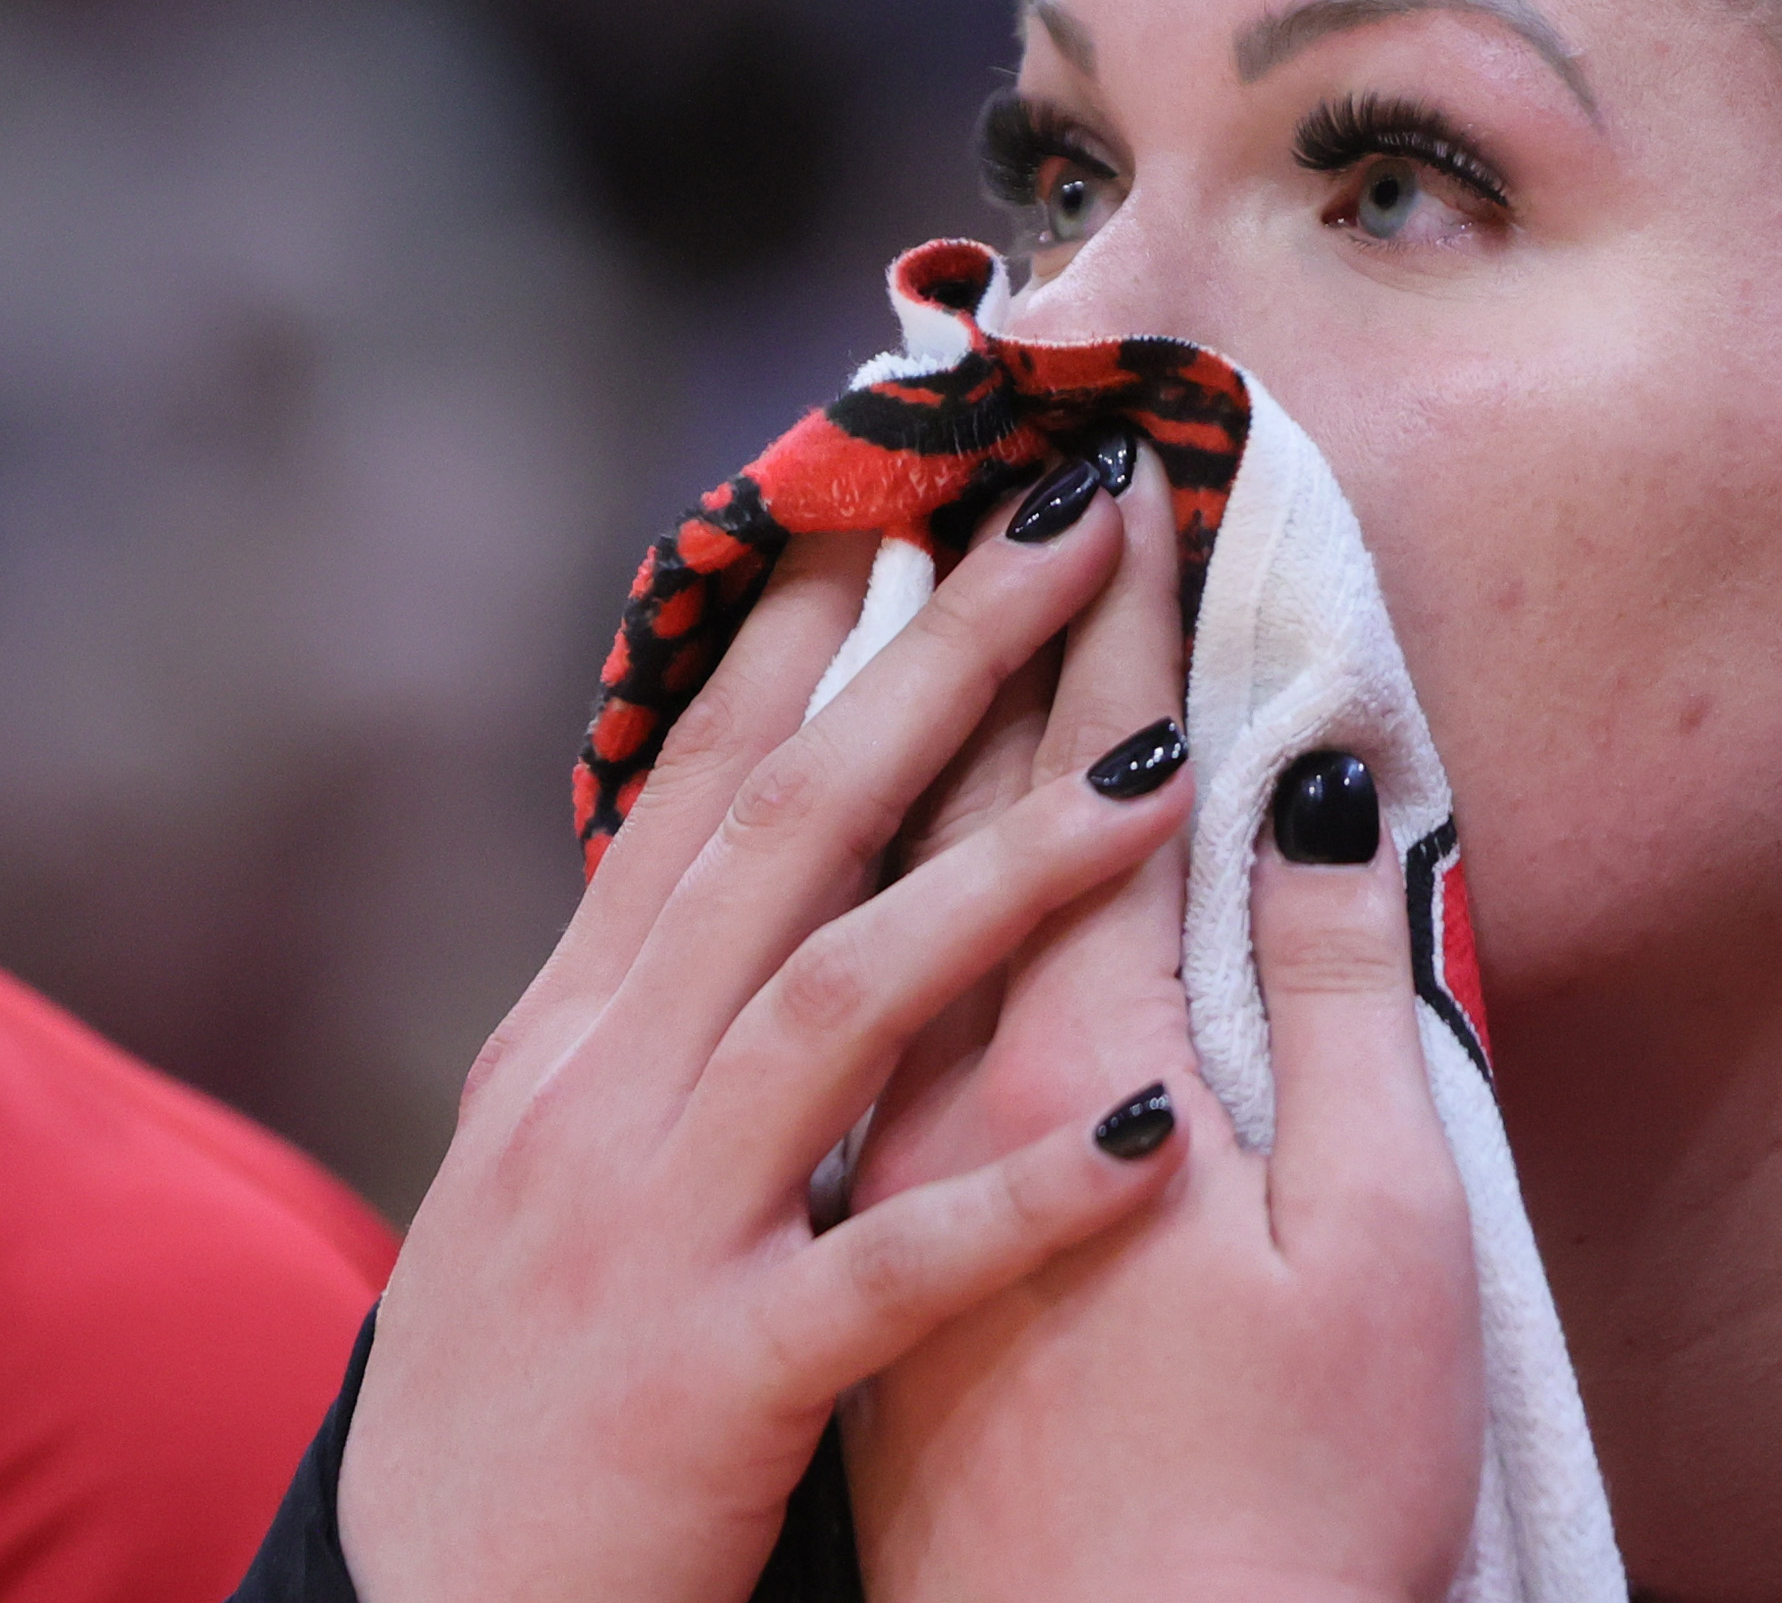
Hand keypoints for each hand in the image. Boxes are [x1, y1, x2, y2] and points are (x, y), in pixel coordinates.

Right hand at [340, 475, 1197, 1602]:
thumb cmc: (533, 1380)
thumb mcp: (557, 1155)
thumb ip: (658, 1001)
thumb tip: (764, 840)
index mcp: (575, 1038)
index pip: (705, 789)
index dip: (807, 631)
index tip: (908, 486)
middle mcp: (601, 1097)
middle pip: (789, 832)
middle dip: (940, 663)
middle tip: (1078, 523)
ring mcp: (653, 1230)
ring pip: (840, 1005)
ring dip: (1005, 875)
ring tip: (1163, 772)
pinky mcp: (714, 1380)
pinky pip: (891, 1267)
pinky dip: (1023, 1197)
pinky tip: (1157, 1133)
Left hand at [845, 452, 1486, 1602]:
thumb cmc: (1285, 1505)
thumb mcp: (1377, 1254)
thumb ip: (1348, 1000)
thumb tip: (1321, 786)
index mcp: (1080, 1065)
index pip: (1098, 781)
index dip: (1121, 623)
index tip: (1127, 478)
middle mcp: (938, 1088)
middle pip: (943, 799)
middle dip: (983, 624)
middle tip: (1006, 482)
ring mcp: (860, 1167)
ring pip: (834, 886)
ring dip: (867, 723)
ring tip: (871, 598)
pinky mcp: (827, 1240)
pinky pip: (790, 999)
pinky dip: (796, 876)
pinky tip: (791, 836)